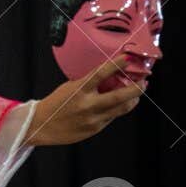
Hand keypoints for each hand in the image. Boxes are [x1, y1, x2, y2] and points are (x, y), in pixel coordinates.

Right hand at [25, 57, 145, 146]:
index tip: (128, 58)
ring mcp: (93, 119)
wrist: (41, 126)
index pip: (101, 74)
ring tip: (137, 94)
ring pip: (121, 108)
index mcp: (78, 90)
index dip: (116, 64)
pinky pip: (112, 117)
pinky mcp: (95, 128)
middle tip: (144, 81)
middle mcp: (88, 105)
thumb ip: (88, 84)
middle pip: (120, 96)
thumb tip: (109, 77)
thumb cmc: (55, 104)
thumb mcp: (69, 88)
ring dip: (132, 100)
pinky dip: (117, 109)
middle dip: (136, 88)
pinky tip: (118, 105)